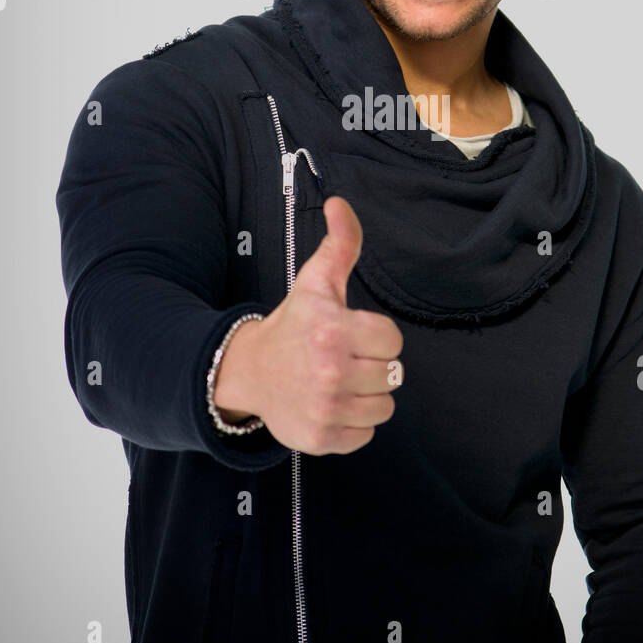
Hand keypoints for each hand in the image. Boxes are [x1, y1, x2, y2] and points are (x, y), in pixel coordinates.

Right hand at [212, 196, 403, 453]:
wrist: (250, 372)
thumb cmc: (293, 325)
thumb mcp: (316, 282)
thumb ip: (340, 243)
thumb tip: (340, 202)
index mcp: (334, 330)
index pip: (392, 340)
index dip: (376, 335)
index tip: (351, 332)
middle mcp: (331, 372)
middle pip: (392, 374)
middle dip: (372, 365)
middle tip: (342, 357)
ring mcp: (326, 409)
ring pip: (384, 406)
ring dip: (366, 395)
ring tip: (339, 380)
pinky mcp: (322, 439)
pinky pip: (367, 434)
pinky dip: (353, 422)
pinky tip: (331, 404)